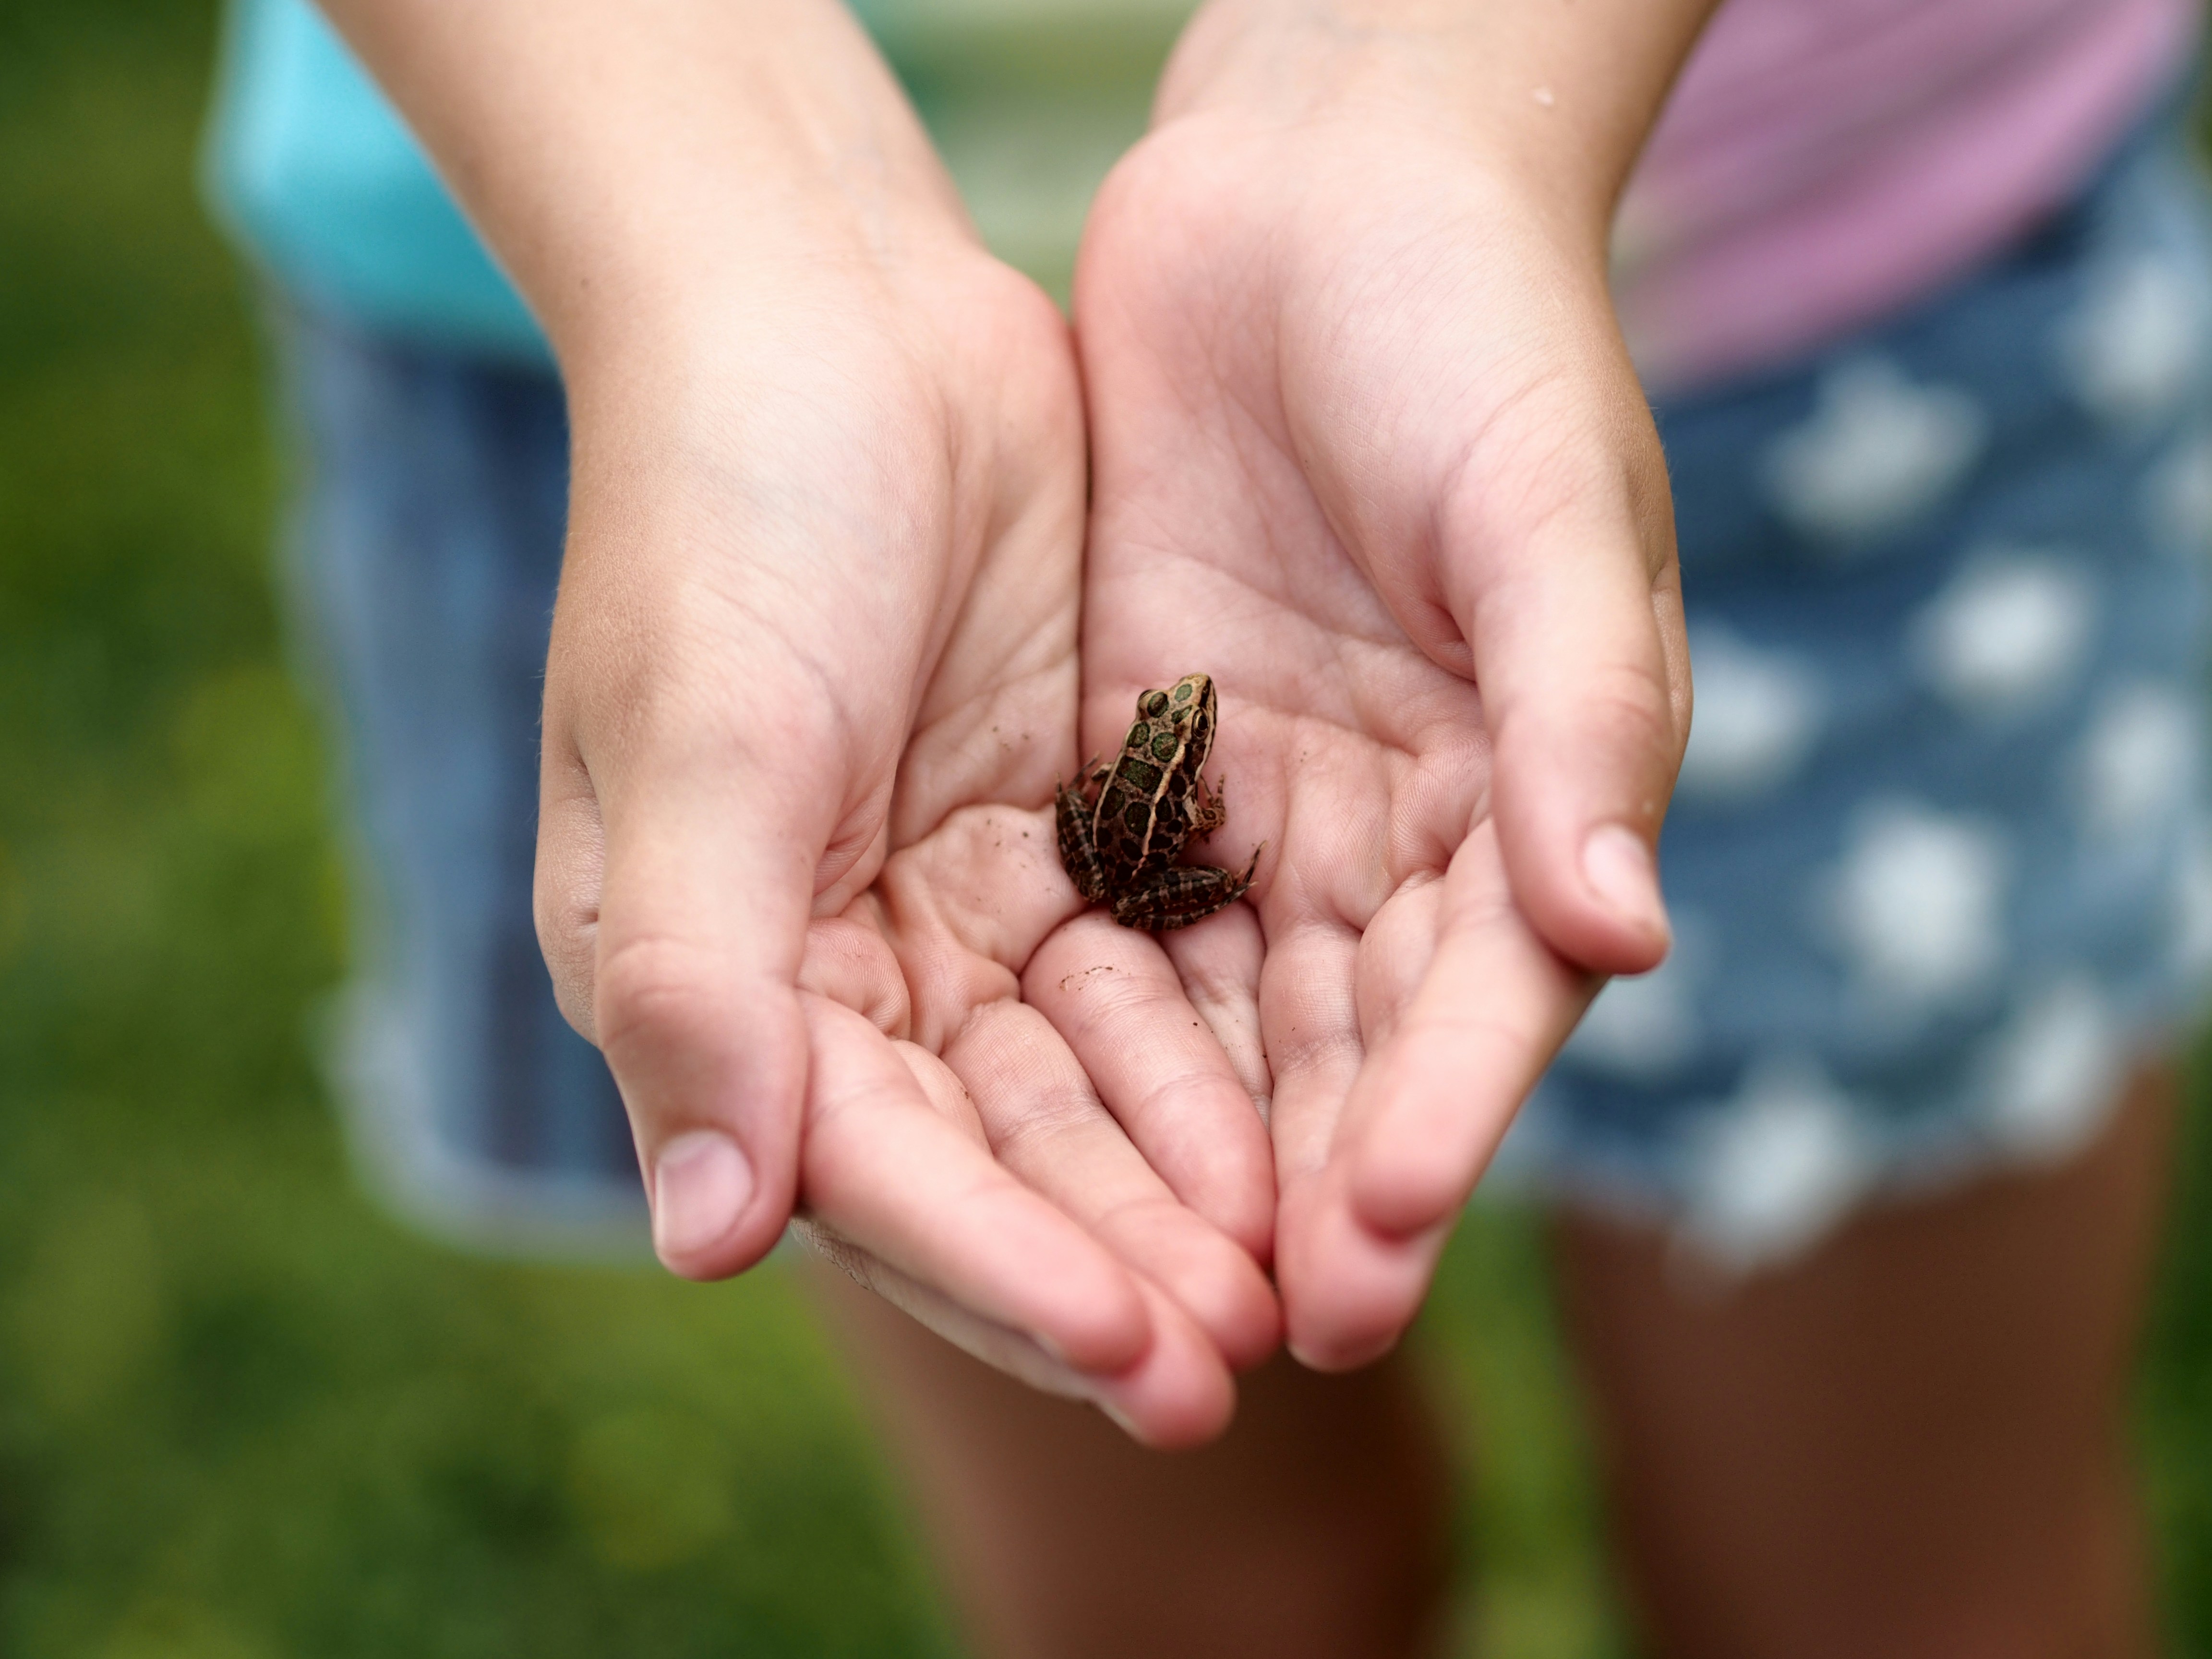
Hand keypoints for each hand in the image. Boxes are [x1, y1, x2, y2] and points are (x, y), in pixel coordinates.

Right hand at [528, 201, 1277, 1441]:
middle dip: (1113, 1266)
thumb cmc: (722, 513)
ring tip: (1304, 1283)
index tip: (1144, 1357)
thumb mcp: (697, 745)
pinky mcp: (1050, 830)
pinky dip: (1211, 1055)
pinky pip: (1145, 977)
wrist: (826, 308)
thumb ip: (698, 988)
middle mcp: (826, 968)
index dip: (1004, 1273)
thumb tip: (709, 1246)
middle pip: (987, 1162)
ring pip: (1080, 1092)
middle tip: (1247, 1368)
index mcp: (707, 973)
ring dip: (1181, 1187)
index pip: (868, 1173)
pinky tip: (1300, 1130)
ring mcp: (947, 903)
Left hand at [1061, 1, 1701, 1367]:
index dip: (1431, 1125)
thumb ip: (1583, 720)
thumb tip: (1622, 936)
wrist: (1325, 189)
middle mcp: (1400, 824)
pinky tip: (1028, 1124)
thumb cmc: (1476, 328)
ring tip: (1129, 1291)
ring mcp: (1264, 796)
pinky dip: (1087, 1022)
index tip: (1362, 1247)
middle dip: (1298, 1190)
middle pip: (1347, 1044)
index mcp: (1529, 789)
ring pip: (1225, 1013)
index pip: (1482, 997)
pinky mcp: (1144, 749)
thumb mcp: (1550, 510)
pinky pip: (1114, 913)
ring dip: (1184, 1151)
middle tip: (1237, 1346)